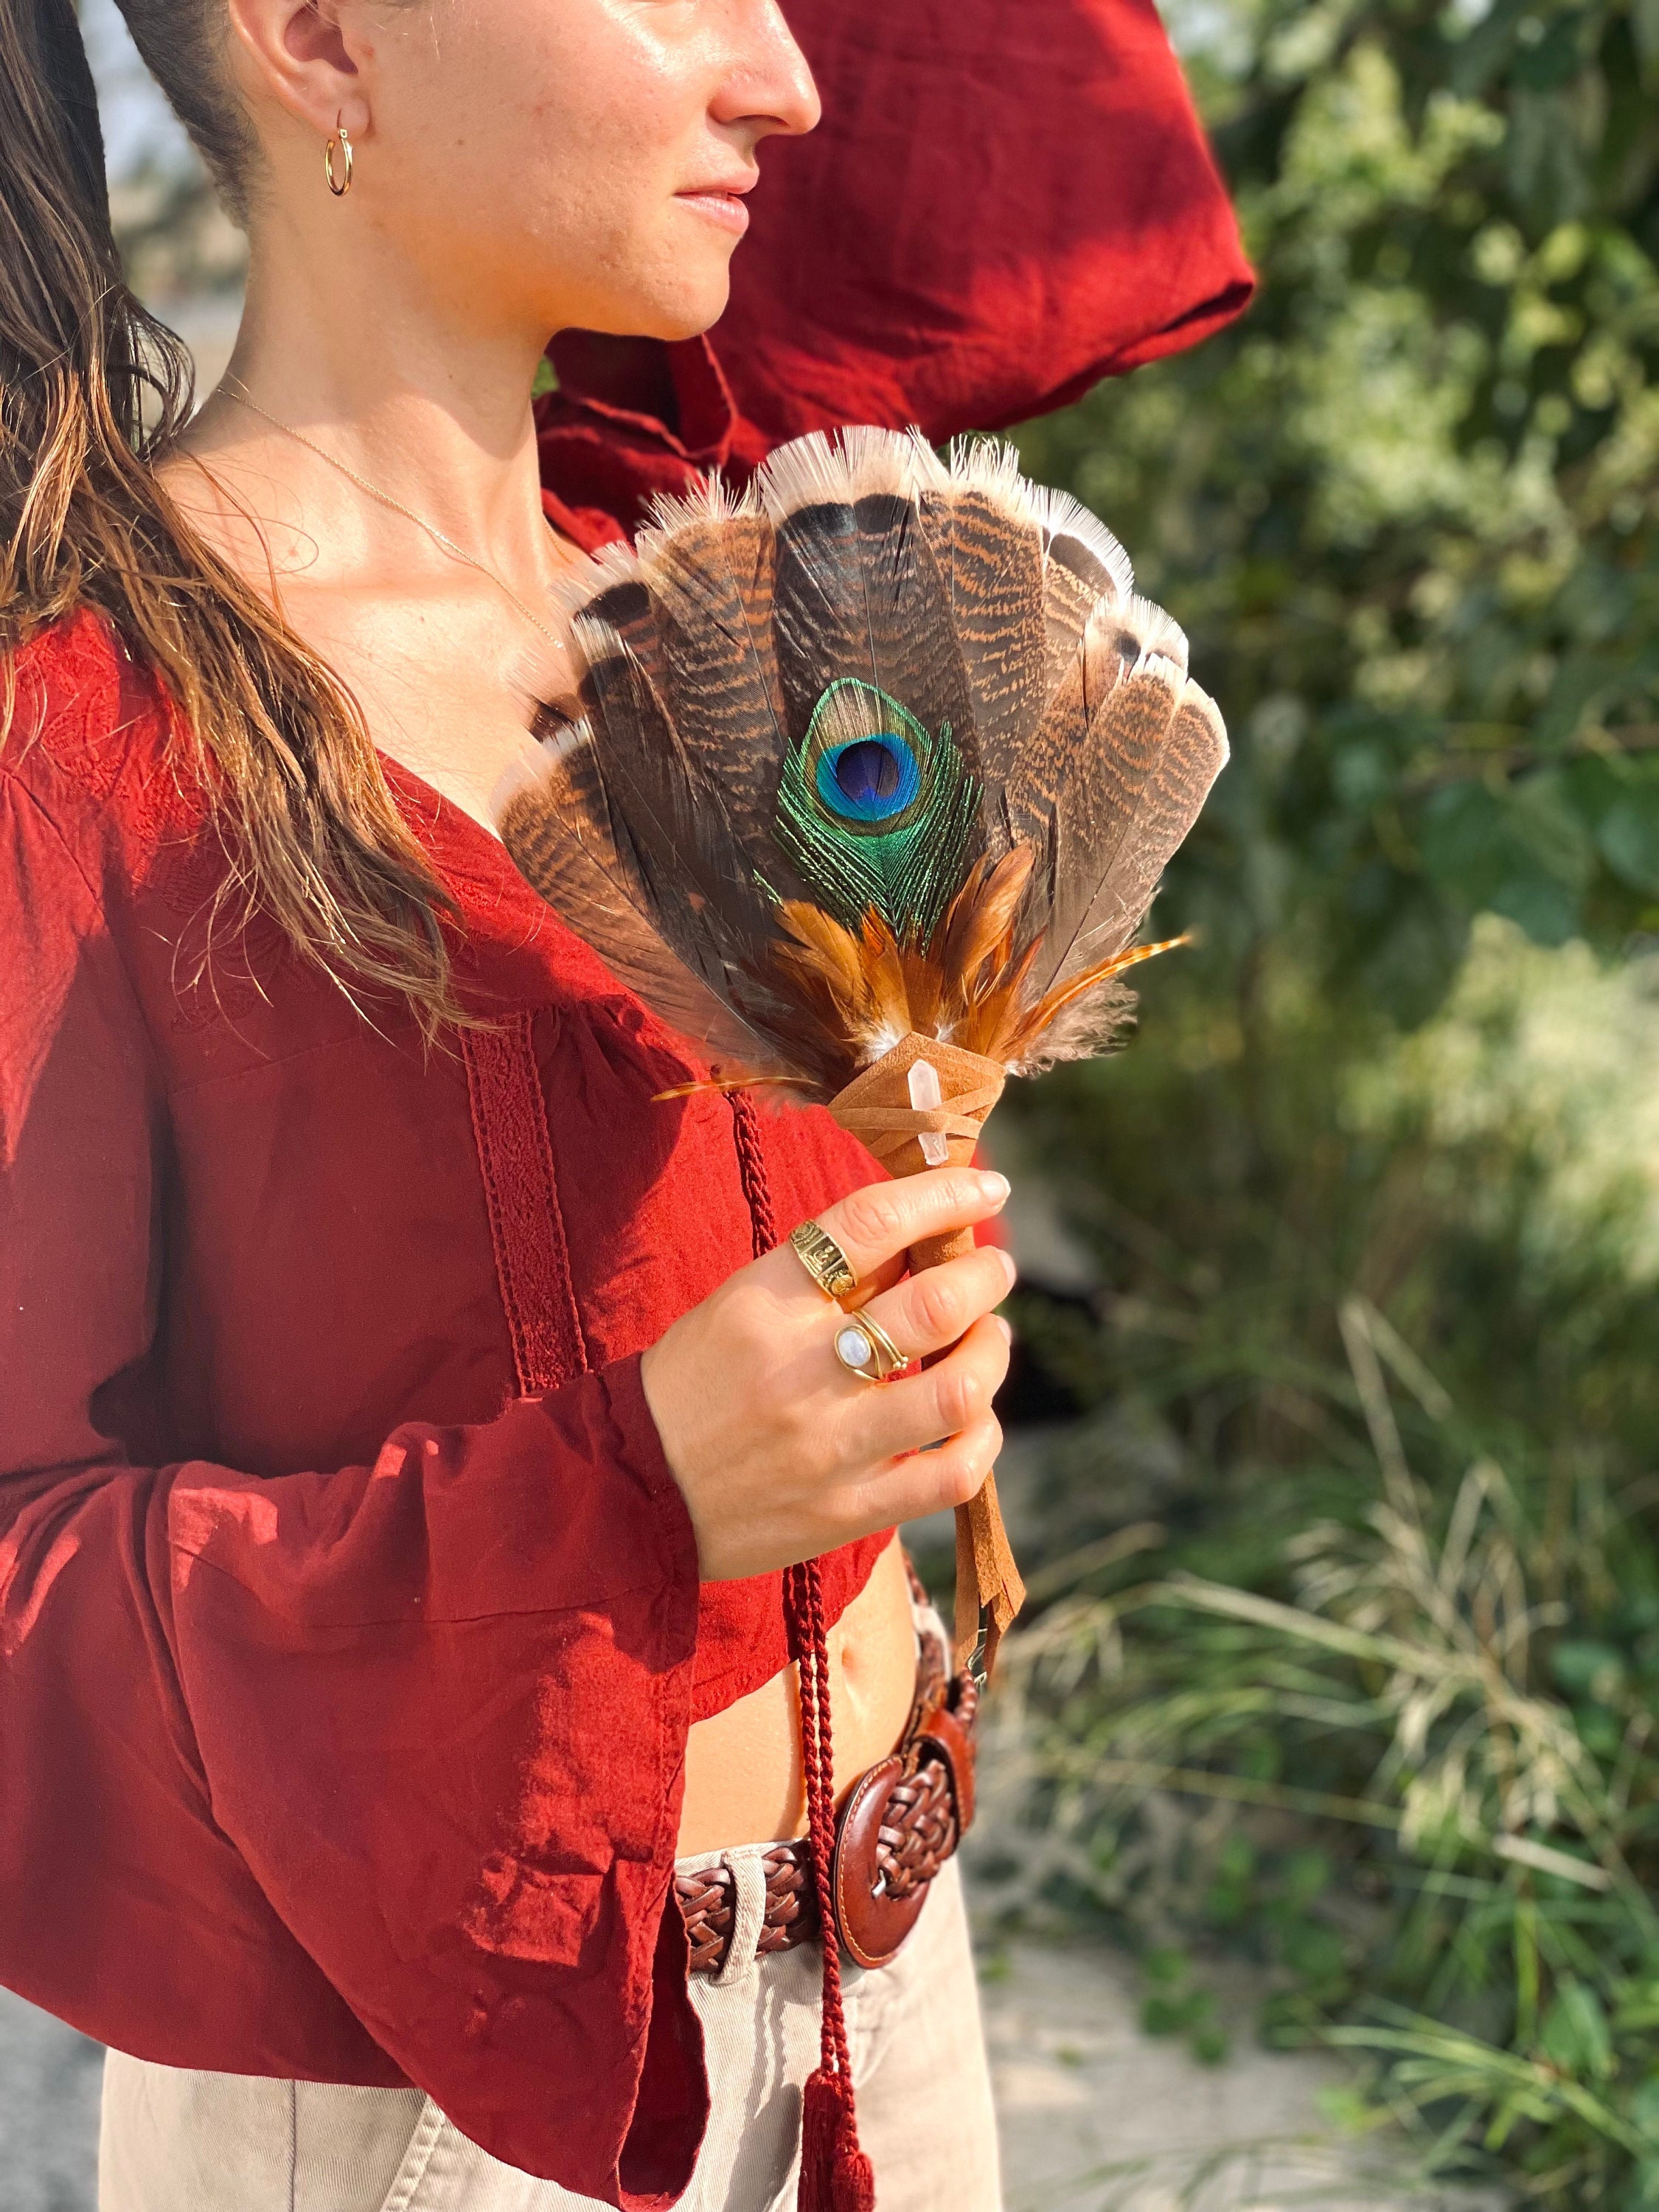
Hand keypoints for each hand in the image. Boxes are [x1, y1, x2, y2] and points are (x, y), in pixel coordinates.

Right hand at [640, 1168, 1015, 1580]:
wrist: (630, 1494)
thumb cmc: (694, 1385)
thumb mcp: (740, 1307)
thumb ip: (825, 1279)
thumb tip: (923, 1241)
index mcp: (765, 1302)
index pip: (871, 1222)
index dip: (944, 1194)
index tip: (986, 1187)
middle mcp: (802, 1370)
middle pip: (933, 1303)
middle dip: (985, 1274)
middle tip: (994, 1266)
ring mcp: (830, 1446)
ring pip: (958, 1390)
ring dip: (992, 1351)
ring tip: (990, 1337)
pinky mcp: (846, 1510)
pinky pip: (951, 1475)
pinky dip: (982, 1438)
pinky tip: (976, 1418)